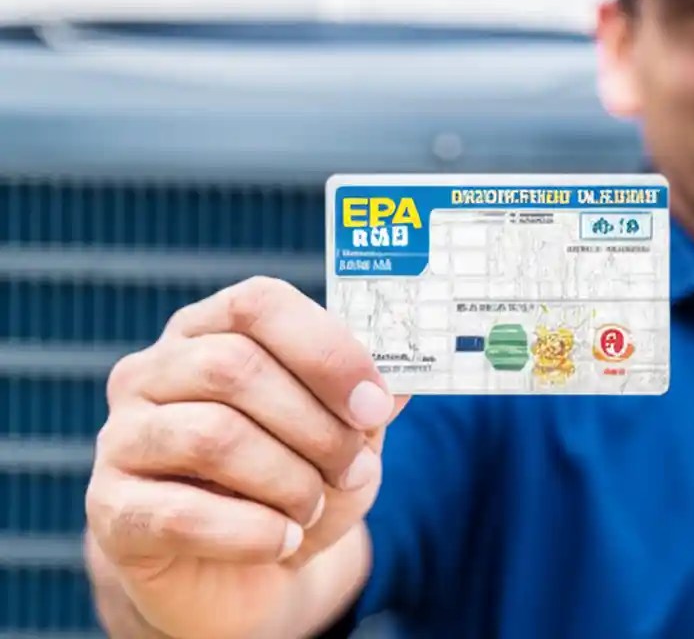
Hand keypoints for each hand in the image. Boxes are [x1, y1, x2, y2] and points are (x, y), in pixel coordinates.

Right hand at [85, 276, 407, 638]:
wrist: (240, 573)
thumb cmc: (294, 486)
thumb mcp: (348, 441)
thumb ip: (369, 405)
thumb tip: (399, 381)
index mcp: (210, 331)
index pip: (259, 302)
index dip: (326, 351)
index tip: (375, 406)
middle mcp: (153, 372)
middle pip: (234, 367)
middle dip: (316, 426)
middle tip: (352, 468)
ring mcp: (122, 437)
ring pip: (211, 436)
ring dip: (287, 480)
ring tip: (310, 507)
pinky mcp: (112, 509)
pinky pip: (182, 513)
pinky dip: (252, 532)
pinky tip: (281, 541)